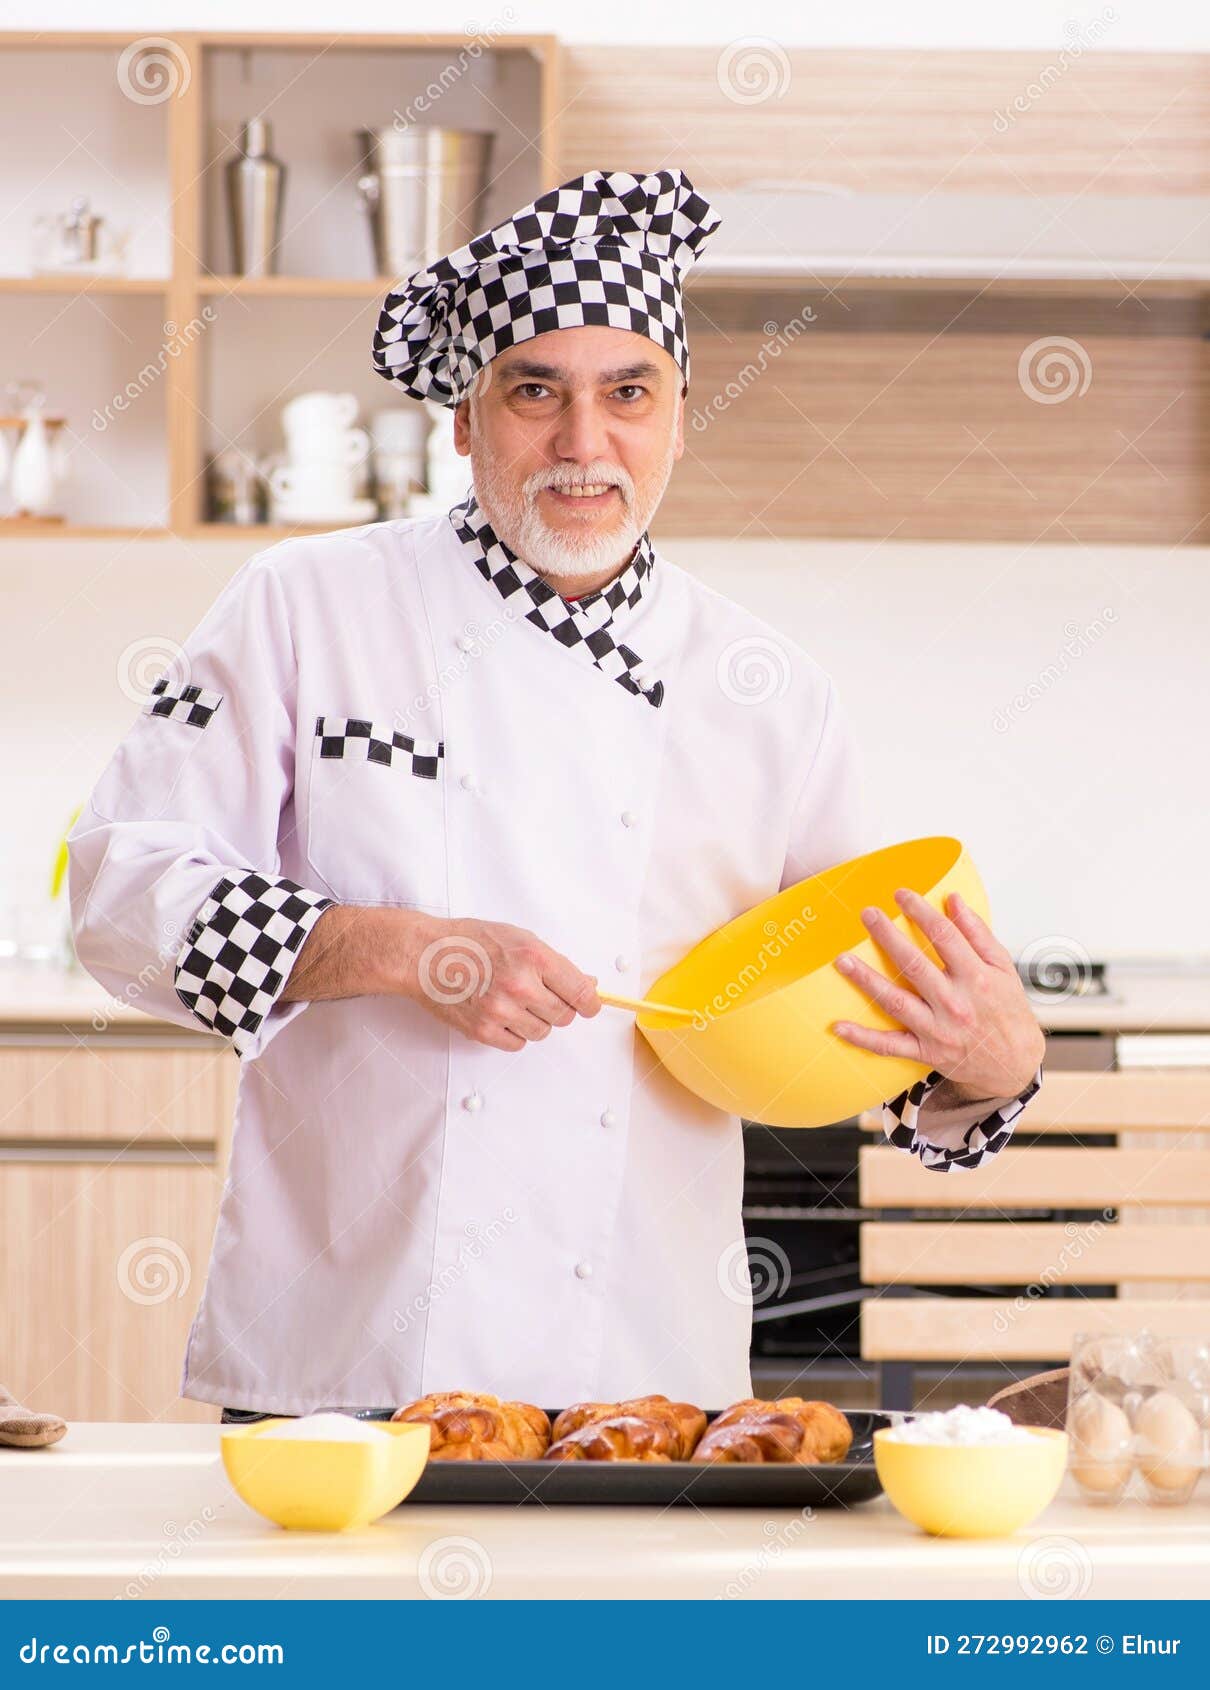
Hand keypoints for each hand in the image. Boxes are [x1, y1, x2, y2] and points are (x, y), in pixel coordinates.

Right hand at [400, 914, 600, 1051]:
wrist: (425, 955)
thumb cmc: (470, 941)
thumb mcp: (520, 938)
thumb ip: (554, 963)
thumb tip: (587, 984)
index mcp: (534, 958)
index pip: (581, 993)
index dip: (590, 1003)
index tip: (590, 1006)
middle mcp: (520, 985)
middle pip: (564, 1016)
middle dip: (557, 1008)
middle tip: (539, 996)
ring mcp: (501, 1010)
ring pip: (541, 1033)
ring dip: (535, 1021)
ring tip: (513, 1002)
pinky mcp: (483, 1030)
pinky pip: (517, 1044)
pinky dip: (514, 1033)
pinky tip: (501, 1014)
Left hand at [830, 888, 1044, 1098]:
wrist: (1014, 1063)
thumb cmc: (1008, 1011)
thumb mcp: (1003, 968)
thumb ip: (977, 934)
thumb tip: (954, 900)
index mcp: (976, 978)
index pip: (944, 936)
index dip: (920, 911)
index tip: (901, 894)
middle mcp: (955, 1003)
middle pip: (914, 965)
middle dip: (888, 937)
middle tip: (868, 914)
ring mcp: (938, 1029)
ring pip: (896, 1003)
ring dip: (866, 981)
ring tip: (842, 960)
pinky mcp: (926, 1052)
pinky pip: (889, 1046)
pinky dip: (863, 1039)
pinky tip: (838, 1026)